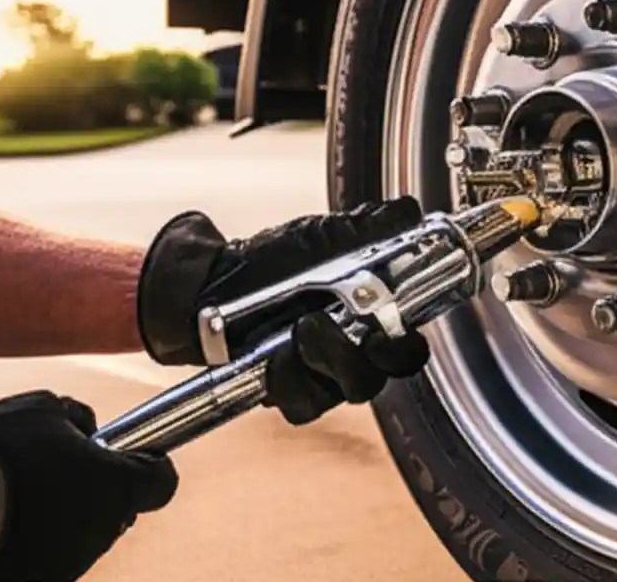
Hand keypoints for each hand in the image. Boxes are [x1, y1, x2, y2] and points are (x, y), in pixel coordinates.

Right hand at [0, 391, 176, 581]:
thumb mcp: (43, 409)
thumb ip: (76, 416)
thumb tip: (85, 424)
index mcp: (120, 487)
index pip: (161, 482)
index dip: (148, 463)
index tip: (133, 452)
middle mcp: (103, 532)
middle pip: (115, 510)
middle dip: (95, 490)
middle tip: (58, 470)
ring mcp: (70, 564)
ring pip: (77, 535)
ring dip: (58, 516)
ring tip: (14, 495)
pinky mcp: (39, 581)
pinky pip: (43, 556)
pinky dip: (29, 541)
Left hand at [137, 197, 431, 422]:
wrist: (211, 283)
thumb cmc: (268, 262)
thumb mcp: (319, 236)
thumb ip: (368, 229)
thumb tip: (406, 213)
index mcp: (370, 318)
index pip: (405, 348)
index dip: (403, 347)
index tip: (387, 333)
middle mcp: (352, 352)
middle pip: (376, 378)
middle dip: (357, 357)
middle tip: (328, 324)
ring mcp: (322, 377)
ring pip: (339, 392)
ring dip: (323, 362)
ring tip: (299, 329)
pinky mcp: (289, 393)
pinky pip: (302, 403)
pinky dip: (289, 379)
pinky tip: (274, 355)